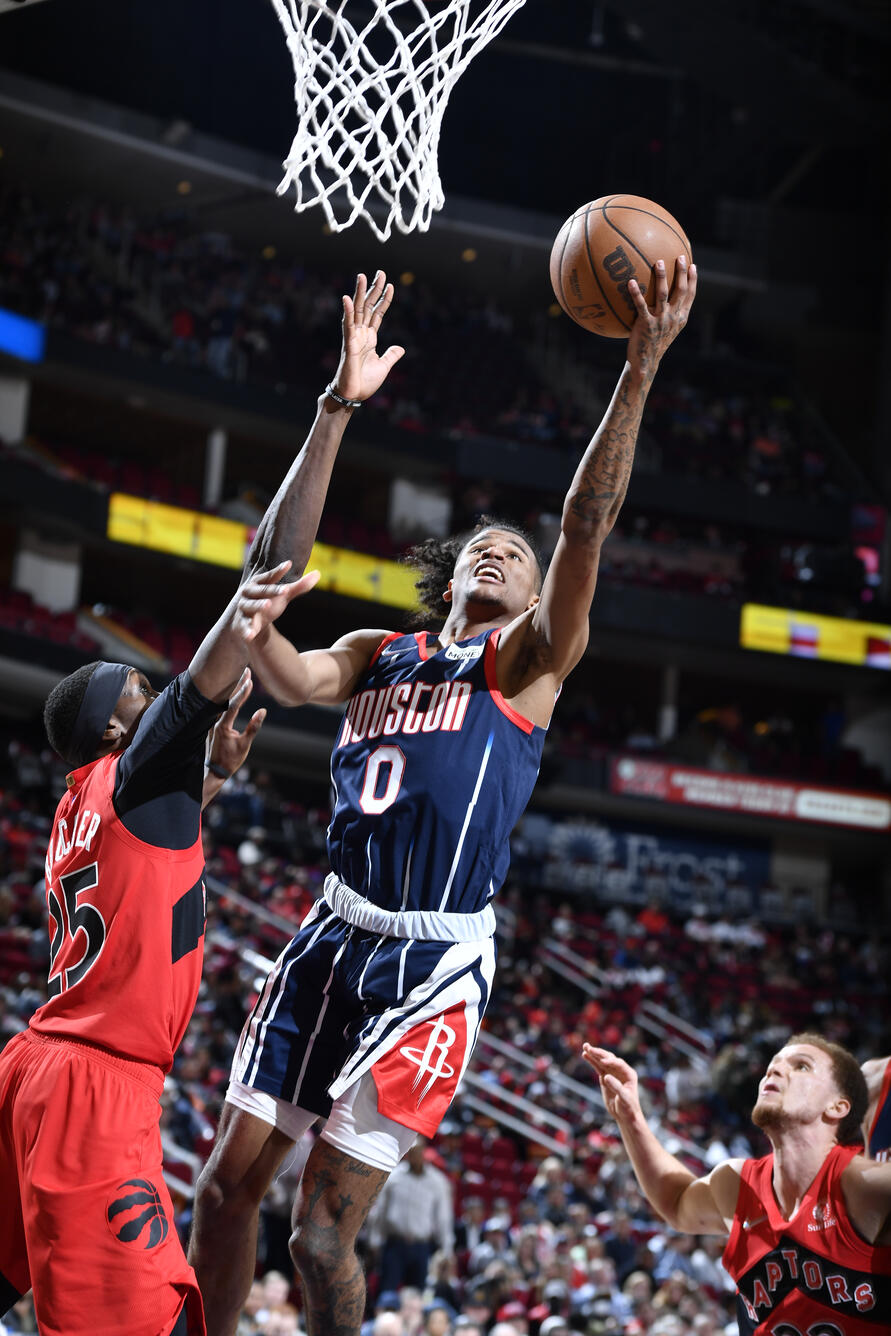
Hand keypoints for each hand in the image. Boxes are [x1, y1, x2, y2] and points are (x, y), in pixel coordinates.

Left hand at [207, 668, 264, 775]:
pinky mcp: (213, 724)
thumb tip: (262, 711)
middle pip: (226, 698)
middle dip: (237, 684)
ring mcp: (212, 722)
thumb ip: (253, 727)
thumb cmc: (231, 760)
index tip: (250, 681)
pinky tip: (231, 691)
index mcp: (222, 726)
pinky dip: (227, 697)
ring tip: (241, 676)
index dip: (242, 692)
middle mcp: (215, 721)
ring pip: (222, 701)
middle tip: (246, 671)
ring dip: (232, 689)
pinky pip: (220, 706)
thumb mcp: (245, 745)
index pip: (233, 705)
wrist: (215, 771)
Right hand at [234, 561, 320, 642]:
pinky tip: (251, 635)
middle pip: (262, 591)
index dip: (279, 571)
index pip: (270, 576)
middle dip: (271, 590)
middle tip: (285, 590)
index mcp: (258, 583)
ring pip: (251, 606)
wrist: (250, 619)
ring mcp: (244, 608)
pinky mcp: (241, 623)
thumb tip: (318, 574)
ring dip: (259, 606)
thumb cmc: (269, 600)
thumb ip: (299, 586)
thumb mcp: (284, 595)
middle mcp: (249, 593)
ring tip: (268, 605)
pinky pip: (244, 626)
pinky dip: (247, 630)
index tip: (289, 564)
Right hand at [329, 270, 405, 402]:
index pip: (377, 313)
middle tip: (380, 272)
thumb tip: (401, 348)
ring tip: (362, 276)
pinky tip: (347, 298)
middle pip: (367, 306)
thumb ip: (391, 355)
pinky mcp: (349, 344)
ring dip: (359, 293)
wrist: (354, 395)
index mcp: (370, 337)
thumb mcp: (384, 366)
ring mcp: (354, 337)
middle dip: (374, 289)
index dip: (384, 299)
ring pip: (356, 310)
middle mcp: (361, 333)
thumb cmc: (365, 382)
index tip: (391, 285)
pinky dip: (347, 311)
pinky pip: (348, 325)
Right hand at [582, 1044, 643, 1124]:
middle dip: (600, 1053)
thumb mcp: (624, 1098)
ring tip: (585, 1046)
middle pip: (609, 1059)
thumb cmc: (628, 1108)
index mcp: (629, 1074)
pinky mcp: (605, 1077)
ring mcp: (612, 1073)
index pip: (619, 1063)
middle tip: (590, 1048)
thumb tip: (605, 1076)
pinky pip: (598, 1067)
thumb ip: (616, 1087)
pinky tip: (585, 1055)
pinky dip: (592, 1061)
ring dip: (594, 1054)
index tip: (602, 1061)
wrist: (625, 1115)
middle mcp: (621, 1071)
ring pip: (602, 1061)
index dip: (610, 1061)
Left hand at [625, 254, 696, 378]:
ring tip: (658, 262)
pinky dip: (636, 293)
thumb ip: (668, 313)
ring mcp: (660, 320)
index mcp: (681, 318)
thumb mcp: (666, 328)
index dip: (693, 280)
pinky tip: (630, 282)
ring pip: (663, 294)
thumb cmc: (654, 343)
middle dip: (682, 273)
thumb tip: (662, 296)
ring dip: (662, 277)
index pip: (690, 296)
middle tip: (680, 257)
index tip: (693, 265)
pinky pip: (641, 305)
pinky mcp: (646, 324)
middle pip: (681, 290)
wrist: (646, 362)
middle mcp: (673, 317)